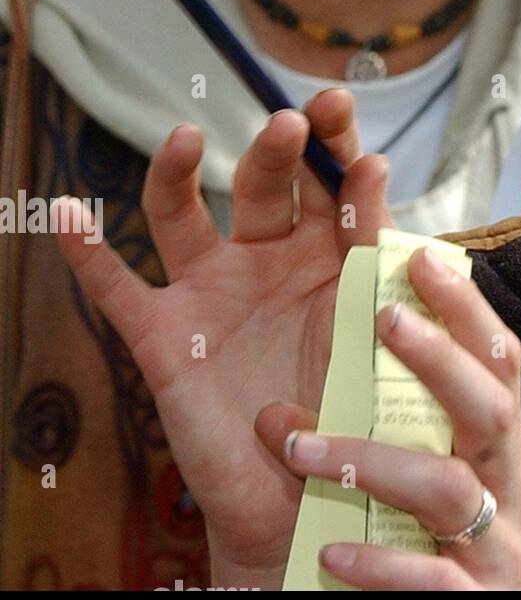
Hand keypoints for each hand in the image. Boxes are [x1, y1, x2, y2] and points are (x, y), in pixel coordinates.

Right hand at [55, 89, 389, 586]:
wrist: (310, 496)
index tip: (335, 103)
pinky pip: (117, 290)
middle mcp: (266, 257)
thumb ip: (372, 244)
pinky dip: (87, 252)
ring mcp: (211, 291)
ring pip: (181, 216)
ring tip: (187, 136)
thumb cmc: (355, 402)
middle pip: (262, 185)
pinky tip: (66, 211)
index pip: (329, 177)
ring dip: (177, 173)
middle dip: (275, 151)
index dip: (331, 138)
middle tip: (290, 124)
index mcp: (328, 249)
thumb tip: (375, 163)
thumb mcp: (375, 314)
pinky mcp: (163, 336)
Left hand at [270, 243, 520, 589]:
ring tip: (302, 449)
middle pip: (491, 410)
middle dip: (441, 358)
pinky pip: (433, 579)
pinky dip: (382, 565)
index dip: (467, 310)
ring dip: (375, 463)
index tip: (423, 259)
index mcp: (498, 451)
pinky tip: (332, 554)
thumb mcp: (442, 484)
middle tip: (386, 317)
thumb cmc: (457, 556)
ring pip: (451, 491)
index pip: (497, 365)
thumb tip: (297, 393)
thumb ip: (399, 435)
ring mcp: (498, 550)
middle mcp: (508, 490)